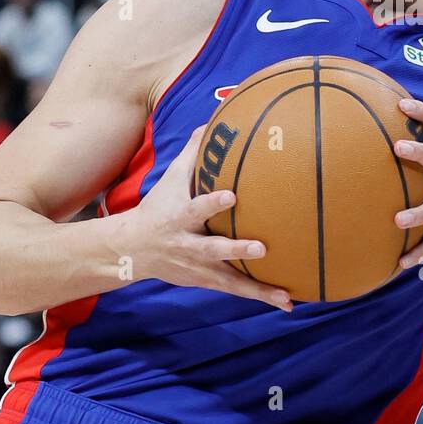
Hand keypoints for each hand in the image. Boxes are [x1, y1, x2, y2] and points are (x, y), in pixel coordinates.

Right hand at [116, 125, 293, 310]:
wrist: (132, 250)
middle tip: (262, 248)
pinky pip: (237, 290)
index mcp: (180, 217)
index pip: (197, 209)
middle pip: (213, 249)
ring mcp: (199, 268)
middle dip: (236, 249)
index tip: (232, 196)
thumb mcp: (170, 180)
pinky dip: (262, 296)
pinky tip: (290, 302)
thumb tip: (212, 121)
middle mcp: (189, 245)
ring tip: (285, 294)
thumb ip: (193, 153)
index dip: (212, 203)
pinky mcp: (207, 281)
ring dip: (258, 287)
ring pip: (230, 280)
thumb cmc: (159, 206)